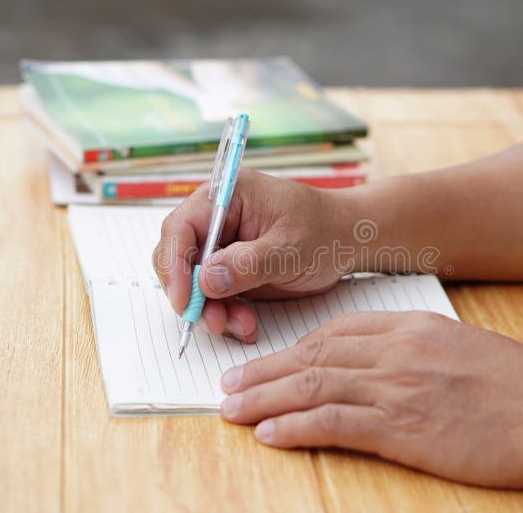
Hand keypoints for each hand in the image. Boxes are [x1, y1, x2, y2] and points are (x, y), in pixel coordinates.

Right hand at [153, 170, 357, 341]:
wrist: (348, 241)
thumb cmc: (325, 230)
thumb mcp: (291, 248)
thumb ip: (248, 263)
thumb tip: (206, 280)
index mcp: (226, 197)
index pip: (180, 227)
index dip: (175, 265)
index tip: (185, 300)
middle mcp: (216, 220)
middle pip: (178, 259)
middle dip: (192, 295)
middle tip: (213, 321)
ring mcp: (222, 246)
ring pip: (193, 284)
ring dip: (211, 311)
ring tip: (242, 325)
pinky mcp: (230, 270)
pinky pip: (213, 297)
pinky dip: (225, 314)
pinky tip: (247, 324)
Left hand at [218, 310, 522, 487]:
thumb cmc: (512, 380)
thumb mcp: (456, 343)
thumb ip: (409, 345)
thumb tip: (371, 356)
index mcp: (406, 327)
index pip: (333, 333)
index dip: (291, 349)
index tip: (266, 362)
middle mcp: (393, 352)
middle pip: (312, 358)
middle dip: (264, 371)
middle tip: (228, 385)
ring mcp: (396, 388)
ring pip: (313, 387)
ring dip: (266, 398)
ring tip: (232, 410)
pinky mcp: (403, 429)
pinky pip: (335, 424)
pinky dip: (297, 427)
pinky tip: (270, 434)